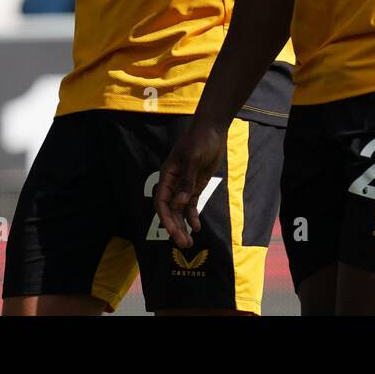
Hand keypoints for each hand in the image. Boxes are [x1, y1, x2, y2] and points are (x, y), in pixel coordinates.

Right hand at [153, 119, 226, 248]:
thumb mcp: (193, 159)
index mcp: (167, 175)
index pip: (162, 202)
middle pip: (170, 210)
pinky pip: (191, 205)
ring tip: (188, 242)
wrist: (212, 129)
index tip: (172, 232)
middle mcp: (173, 183)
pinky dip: (192, 217)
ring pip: (180, 210)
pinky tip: (197, 228)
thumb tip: (180, 203)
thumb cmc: (199, 140)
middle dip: (175, 228)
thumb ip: (187, 181)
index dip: (166, 218)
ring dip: (183, 226)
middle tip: (183, 244)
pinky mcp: (195, 186)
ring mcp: (184, 185)